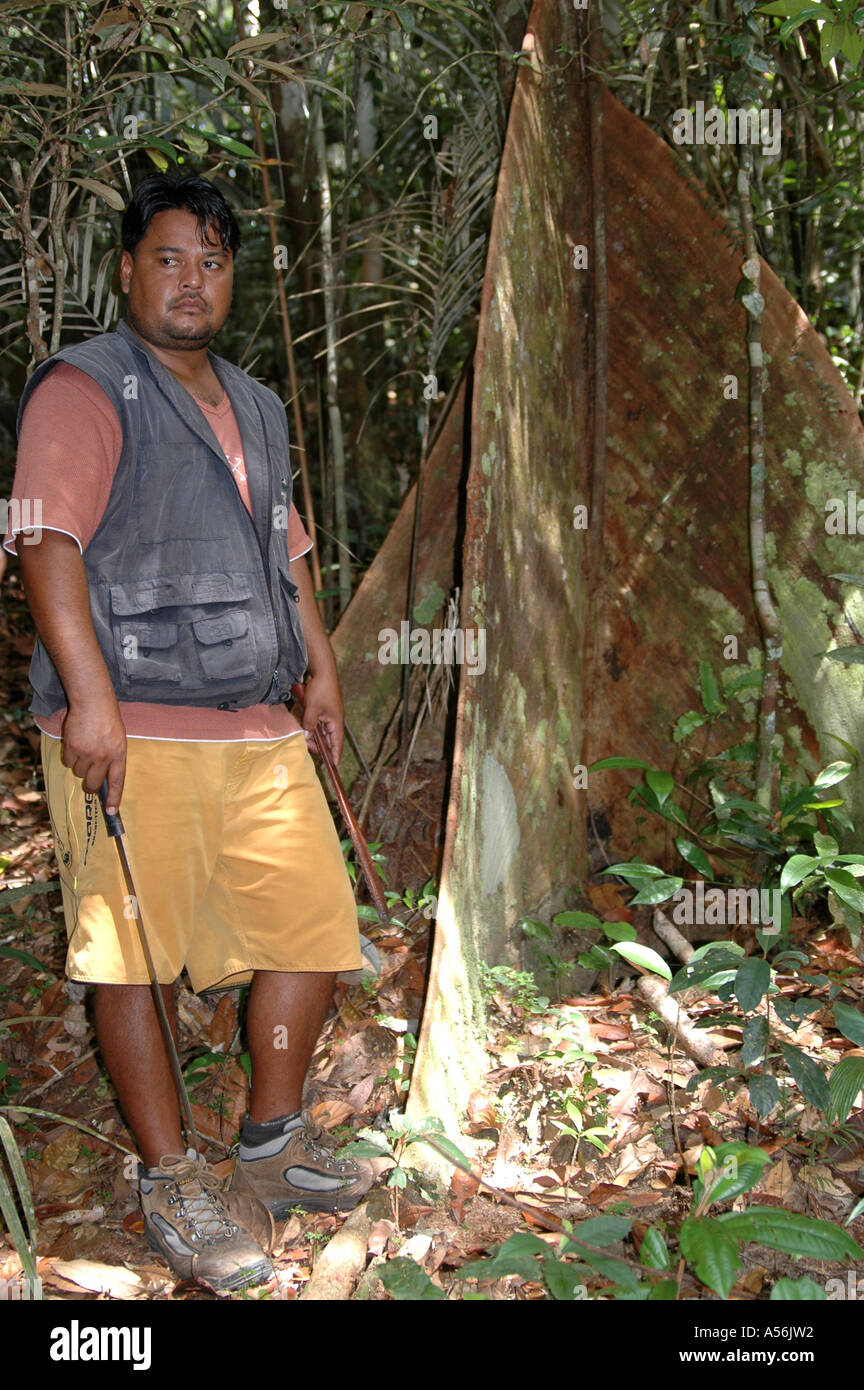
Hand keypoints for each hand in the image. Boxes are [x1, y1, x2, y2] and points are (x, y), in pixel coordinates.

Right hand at [61, 696, 126, 811]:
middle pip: (92, 784)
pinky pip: (67, 762)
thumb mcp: (118, 739)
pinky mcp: (72, 748)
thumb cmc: (107, 719)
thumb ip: (112, 758)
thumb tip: (103, 777)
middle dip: (89, 786)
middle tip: (88, 779)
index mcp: (119, 754)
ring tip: (84, 749)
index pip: (117, 782)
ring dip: (79, 766)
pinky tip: (75, 744)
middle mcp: (103, 757)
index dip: (113, 799)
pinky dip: (70, 756)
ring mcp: (87, 753)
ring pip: (78, 773)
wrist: (93, 702)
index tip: (110, 812)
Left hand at [300, 672, 343, 764]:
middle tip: (312, 751)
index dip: (336, 754)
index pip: (337, 742)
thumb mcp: (312, 709)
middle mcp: (334, 720)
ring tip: (307, 742)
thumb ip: (309, 724)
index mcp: (336, 721)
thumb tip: (307, 736)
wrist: (323, 672)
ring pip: (323, 730)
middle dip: (322, 746)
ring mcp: (329, 714)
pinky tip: (307, 730)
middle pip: (329, 738)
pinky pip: (320, 722)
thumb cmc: (320, 690)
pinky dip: (314, 727)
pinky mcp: (324, 709)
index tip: (335, 765)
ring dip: (316, 736)